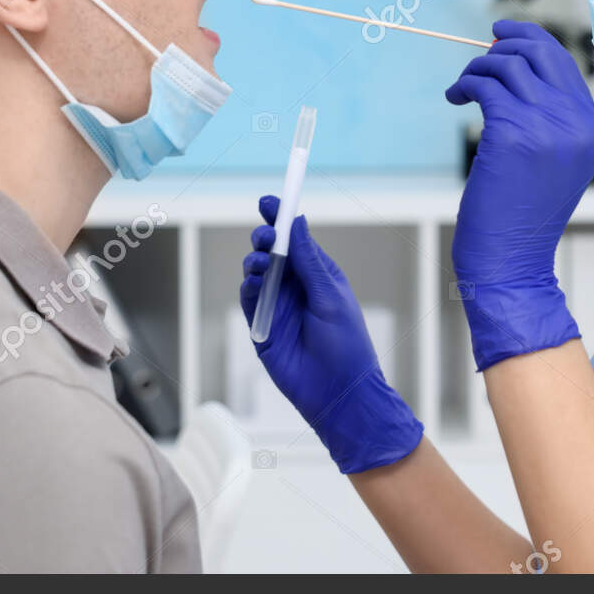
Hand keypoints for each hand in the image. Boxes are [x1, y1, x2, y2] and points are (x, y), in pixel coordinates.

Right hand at [240, 195, 422, 473]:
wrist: (338, 392)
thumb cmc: (346, 345)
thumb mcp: (330, 296)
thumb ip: (310, 260)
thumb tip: (298, 222)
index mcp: (318, 276)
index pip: (296, 240)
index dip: (281, 219)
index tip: (269, 201)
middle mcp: (296, 288)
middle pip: (272, 252)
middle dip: (265, 239)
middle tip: (267, 238)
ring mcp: (278, 307)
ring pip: (257, 273)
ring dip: (255, 262)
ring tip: (262, 265)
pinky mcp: (263, 327)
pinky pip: (249, 300)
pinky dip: (248, 288)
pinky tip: (254, 284)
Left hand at [445, 20, 593, 369]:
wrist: (512, 262)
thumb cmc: (523, 216)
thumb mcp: (554, 163)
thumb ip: (550, 118)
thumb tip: (514, 66)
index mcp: (592, 130)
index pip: (565, 63)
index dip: (532, 41)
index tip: (502, 35)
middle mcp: (577, 124)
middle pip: (541, 53)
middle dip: (505, 45)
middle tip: (480, 54)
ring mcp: (548, 127)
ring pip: (507, 66)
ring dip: (477, 69)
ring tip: (463, 89)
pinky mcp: (513, 134)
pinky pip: (485, 86)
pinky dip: (466, 84)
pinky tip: (456, 98)